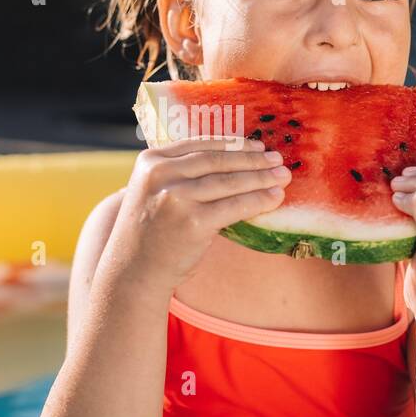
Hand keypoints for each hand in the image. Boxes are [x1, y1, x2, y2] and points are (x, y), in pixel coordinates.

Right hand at [115, 136, 289, 286]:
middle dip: (252, 159)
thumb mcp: (152, 192)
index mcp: (151, 161)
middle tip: (277, 159)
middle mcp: (162, 174)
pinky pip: (235, 206)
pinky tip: (274, 198)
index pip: (199, 145)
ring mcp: (177, 198)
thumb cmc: (149, 233)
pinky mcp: (193, 222)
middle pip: (217, 161)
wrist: (133, 272)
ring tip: (282, 177)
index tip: (255, 146)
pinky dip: (258, 200)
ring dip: (261, 178)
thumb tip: (229, 160)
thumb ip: (178, 174)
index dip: (232, 144)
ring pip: (229, 182)